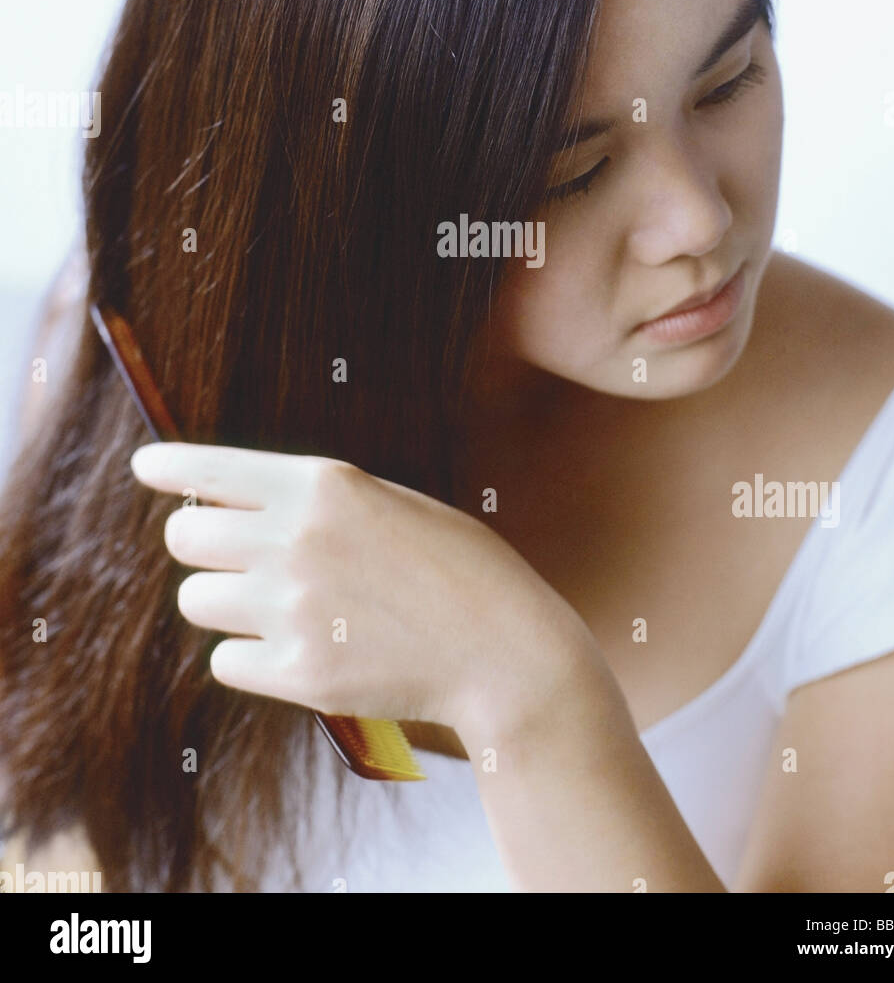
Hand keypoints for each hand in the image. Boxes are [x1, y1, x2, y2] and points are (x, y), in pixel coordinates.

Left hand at [130, 442, 581, 743]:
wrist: (504, 649)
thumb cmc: (457, 568)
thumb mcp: (390, 504)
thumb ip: (314, 502)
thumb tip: (231, 509)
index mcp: (323, 486)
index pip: (211, 469)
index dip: (168, 466)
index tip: (145, 466)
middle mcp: (295, 539)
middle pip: (184, 538)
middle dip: (199, 544)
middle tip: (233, 556)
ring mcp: (292, 608)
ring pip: (197, 600)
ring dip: (226, 602)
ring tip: (281, 607)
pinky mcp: (298, 672)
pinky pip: (226, 660)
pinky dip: (250, 656)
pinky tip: (298, 648)